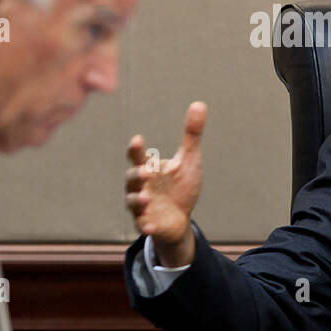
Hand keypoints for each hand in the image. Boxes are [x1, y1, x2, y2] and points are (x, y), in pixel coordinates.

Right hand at [125, 102, 205, 266]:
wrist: (180, 218)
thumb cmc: (180, 186)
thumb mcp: (189, 159)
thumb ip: (191, 134)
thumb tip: (199, 104)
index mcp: (149, 168)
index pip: (138, 156)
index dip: (136, 149)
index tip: (138, 140)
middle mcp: (141, 186)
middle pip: (132, 178)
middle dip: (137, 174)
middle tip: (148, 171)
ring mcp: (142, 206)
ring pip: (133, 201)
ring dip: (138, 200)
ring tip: (148, 198)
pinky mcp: (147, 224)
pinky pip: (142, 225)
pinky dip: (145, 226)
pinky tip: (150, 227)